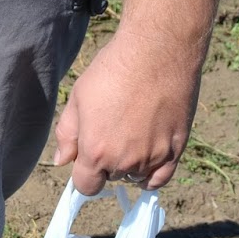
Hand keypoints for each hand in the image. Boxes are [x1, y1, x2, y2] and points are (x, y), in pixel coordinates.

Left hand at [52, 25, 206, 195]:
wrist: (158, 51)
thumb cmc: (113, 70)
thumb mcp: (78, 99)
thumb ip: (67, 135)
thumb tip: (61, 161)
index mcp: (95, 152)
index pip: (86, 186)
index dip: (84, 175)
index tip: (87, 160)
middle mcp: (124, 161)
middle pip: (111, 178)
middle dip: (107, 163)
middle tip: (111, 133)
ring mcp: (153, 157)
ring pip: (135, 176)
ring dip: (130, 165)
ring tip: (130, 135)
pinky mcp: (177, 148)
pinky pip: (162, 177)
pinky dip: (152, 174)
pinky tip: (146, 163)